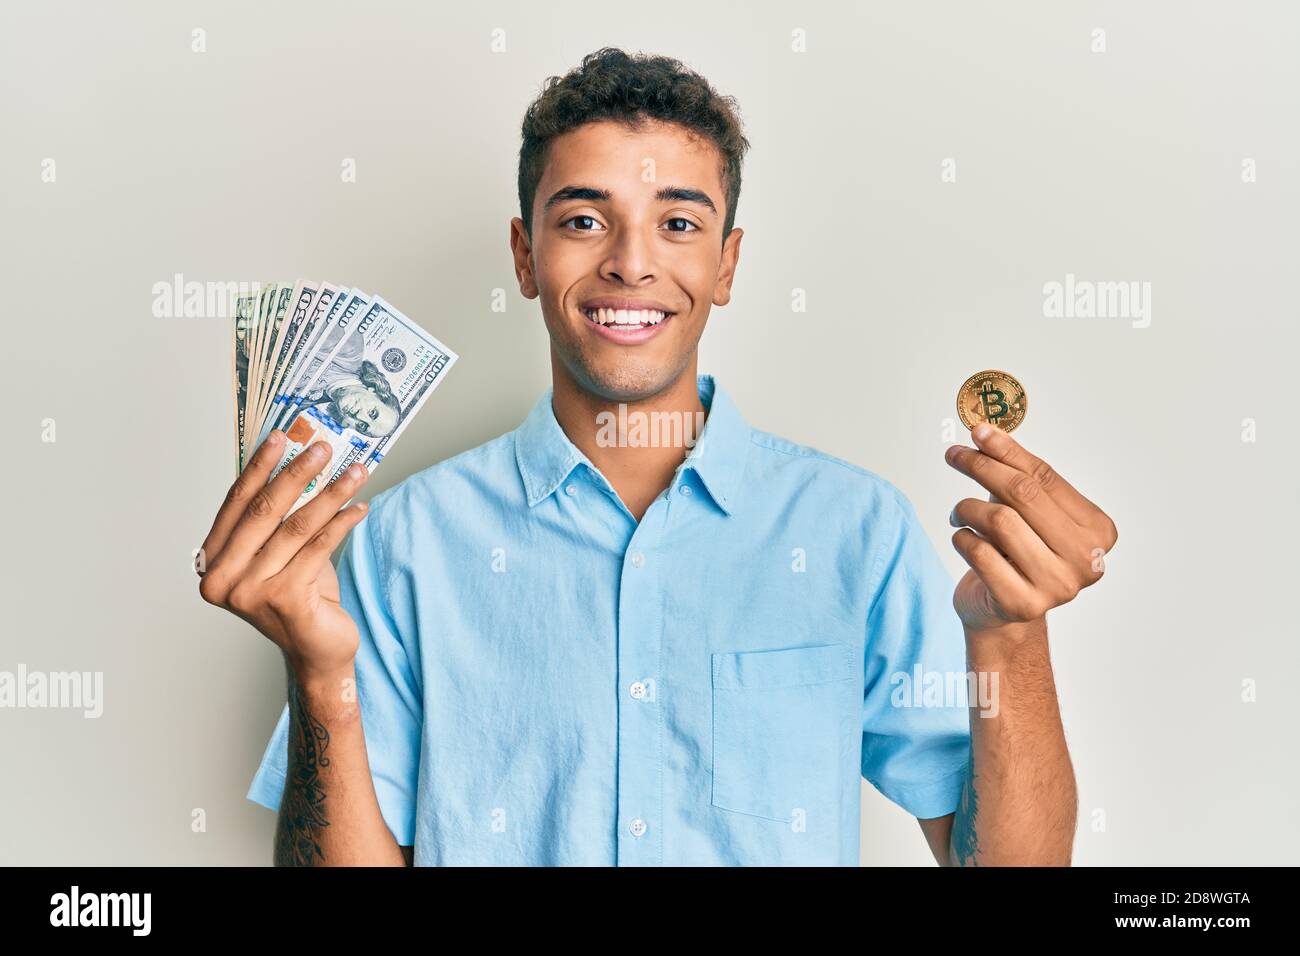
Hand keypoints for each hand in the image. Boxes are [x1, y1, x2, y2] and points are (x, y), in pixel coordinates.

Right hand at [196, 431, 369, 676]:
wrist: (318, 650)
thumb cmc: (298, 596)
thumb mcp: (279, 552)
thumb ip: (274, 516)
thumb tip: (294, 459)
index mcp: (212, 561)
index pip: (237, 503)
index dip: (260, 467)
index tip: (281, 436)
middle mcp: (223, 578)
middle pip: (264, 511)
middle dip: (297, 473)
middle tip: (323, 447)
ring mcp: (250, 592)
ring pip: (296, 527)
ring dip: (331, 494)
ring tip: (355, 472)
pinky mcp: (284, 600)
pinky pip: (318, 547)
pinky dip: (342, 523)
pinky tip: (359, 507)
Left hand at [944, 423, 1117, 634]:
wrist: (1003, 615)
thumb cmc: (1015, 553)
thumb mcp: (1025, 511)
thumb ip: (1015, 473)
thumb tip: (986, 433)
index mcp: (1098, 530)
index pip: (1046, 477)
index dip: (1007, 450)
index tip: (978, 432)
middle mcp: (1086, 560)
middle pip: (1024, 494)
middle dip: (983, 467)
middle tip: (955, 454)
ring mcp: (1058, 586)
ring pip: (1000, 521)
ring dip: (967, 508)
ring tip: (958, 513)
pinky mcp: (1022, 605)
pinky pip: (979, 552)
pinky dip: (961, 537)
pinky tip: (962, 539)